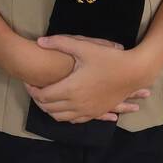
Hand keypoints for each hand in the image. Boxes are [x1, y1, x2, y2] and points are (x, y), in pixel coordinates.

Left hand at [25, 35, 157, 123]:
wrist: (134, 72)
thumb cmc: (109, 58)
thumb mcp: (84, 47)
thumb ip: (60, 43)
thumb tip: (39, 41)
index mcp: (71, 88)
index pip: (43, 95)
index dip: (32, 89)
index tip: (28, 80)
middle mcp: (77, 104)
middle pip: (49, 108)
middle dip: (38, 100)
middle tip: (33, 88)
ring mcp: (87, 111)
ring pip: (60, 117)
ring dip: (49, 109)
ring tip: (45, 97)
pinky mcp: (96, 112)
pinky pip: (75, 120)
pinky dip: (64, 115)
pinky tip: (63, 107)